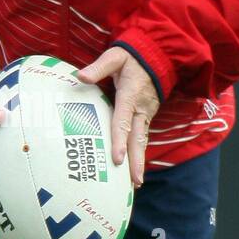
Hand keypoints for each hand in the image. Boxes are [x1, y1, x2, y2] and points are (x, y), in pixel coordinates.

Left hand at [76, 46, 159, 186]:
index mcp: (130, 95)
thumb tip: (81, 76)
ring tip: (135, 182)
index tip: (118, 159)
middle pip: (137, 138)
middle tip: (134, 182)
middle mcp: (141, 108)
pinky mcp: (146, 116)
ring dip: (139, 162)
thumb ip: (99, 67)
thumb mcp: (115, 56)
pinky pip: (142, 137)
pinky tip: (134, 169)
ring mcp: (146, 113)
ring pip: (142, 141)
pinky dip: (139, 153)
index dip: (120, 141)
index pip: (123, 121)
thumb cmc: (132, 57)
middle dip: (136, 161)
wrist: (158, 55)